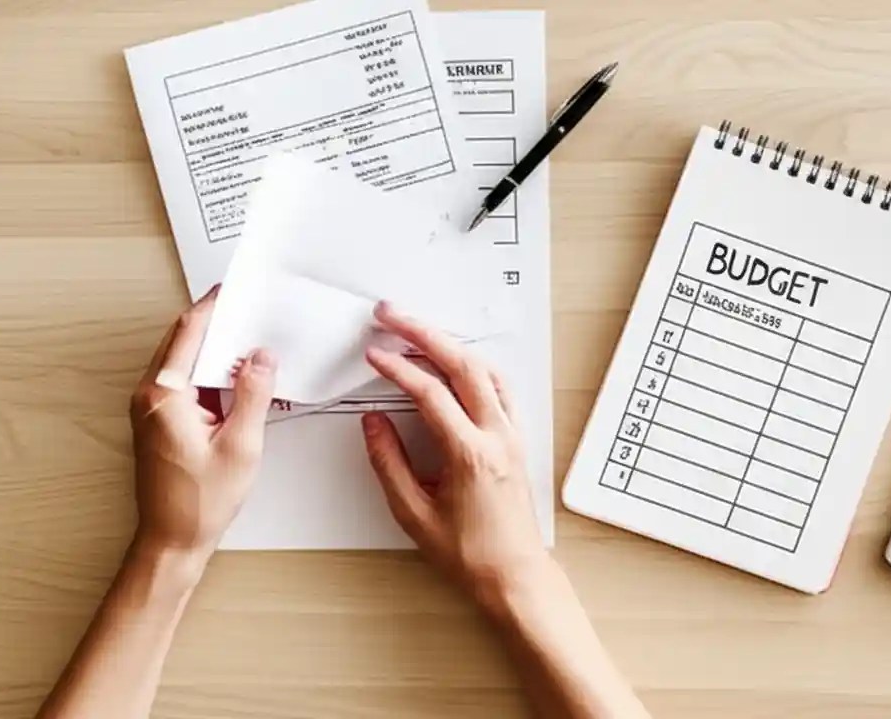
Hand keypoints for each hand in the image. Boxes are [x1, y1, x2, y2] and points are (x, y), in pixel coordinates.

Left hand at [128, 287, 277, 569]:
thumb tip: (261, 357)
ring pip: (185, 364)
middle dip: (218, 326)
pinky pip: (185, 384)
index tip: (231, 290)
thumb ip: (252, 394)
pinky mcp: (158, 422)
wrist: (172, 540)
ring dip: (216, 353)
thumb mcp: (240, 444)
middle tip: (249, 313)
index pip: (189, 334)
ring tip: (250, 347)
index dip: (213, 308)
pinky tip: (237, 382)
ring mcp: (150, 410)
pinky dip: (210, 377)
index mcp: (164, 396)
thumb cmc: (198, 502)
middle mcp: (149, 398)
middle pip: (183, 343)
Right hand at [361, 302, 548, 607]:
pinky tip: (457, 361)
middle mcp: (497, 436)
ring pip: (486, 370)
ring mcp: (512, 435)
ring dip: (451, 345)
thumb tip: (374, 424)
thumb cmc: (470, 554)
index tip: (373, 353)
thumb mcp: (414, 514)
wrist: (514, 574)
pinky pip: (500, 387)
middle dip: (424, 333)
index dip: (398, 368)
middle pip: (463, 365)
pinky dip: (475, 366)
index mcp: (471, 454)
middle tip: (392, 315)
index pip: (430, 393)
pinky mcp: (516, 440)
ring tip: (419, 331)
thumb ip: (390, 464)